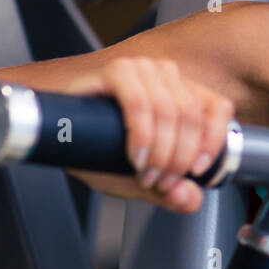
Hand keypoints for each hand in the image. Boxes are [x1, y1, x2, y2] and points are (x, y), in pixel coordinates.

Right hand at [61, 56, 234, 213]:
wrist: (50, 130)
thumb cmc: (95, 146)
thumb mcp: (138, 178)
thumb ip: (169, 192)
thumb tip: (189, 199)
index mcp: (182, 93)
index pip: (218, 108)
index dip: (213, 143)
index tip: (198, 173)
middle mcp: (166, 76)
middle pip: (192, 117)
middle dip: (178, 159)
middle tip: (159, 182)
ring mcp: (143, 70)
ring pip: (170, 112)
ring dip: (160, 152)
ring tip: (144, 174)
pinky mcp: (118, 70)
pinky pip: (141, 103)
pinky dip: (142, 135)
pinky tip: (135, 156)